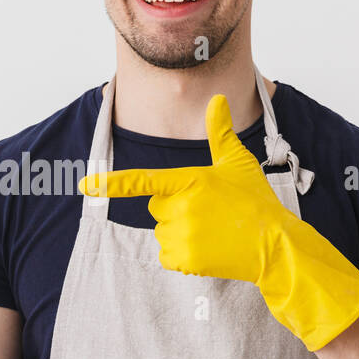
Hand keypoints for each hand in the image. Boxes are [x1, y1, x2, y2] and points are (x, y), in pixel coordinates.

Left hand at [79, 94, 358, 350]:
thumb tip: (217, 99)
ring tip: (212, 230)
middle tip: (208, 210)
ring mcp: (181, 235)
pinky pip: (167, 255)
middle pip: (157, 206)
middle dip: (175, 207)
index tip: (85, 185)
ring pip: (162, 231)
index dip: (112, 183)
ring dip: (180, 231)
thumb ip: (220, 132)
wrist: (273, 244)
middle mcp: (180, 208)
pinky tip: (207, 248)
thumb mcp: (238, 162)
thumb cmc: (255, 201)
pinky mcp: (184, 259)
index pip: (143, 181)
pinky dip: (182, 254)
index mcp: (189, 181)